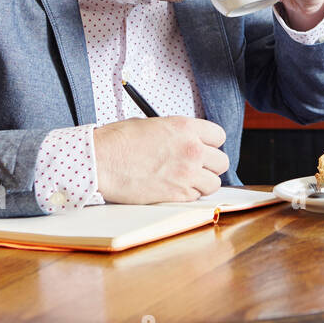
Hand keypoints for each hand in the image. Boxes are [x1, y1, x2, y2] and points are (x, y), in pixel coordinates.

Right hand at [92, 116, 227, 202]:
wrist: (101, 162)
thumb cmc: (118, 141)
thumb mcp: (152, 125)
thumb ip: (175, 133)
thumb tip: (183, 141)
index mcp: (186, 128)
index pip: (219, 136)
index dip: (210, 144)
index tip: (203, 148)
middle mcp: (192, 150)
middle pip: (222, 161)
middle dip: (210, 165)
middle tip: (196, 167)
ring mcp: (187, 173)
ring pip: (214, 183)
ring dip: (203, 183)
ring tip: (185, 180)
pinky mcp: (178, 194)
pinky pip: (197, 197)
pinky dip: (188, 195)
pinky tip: (173, 189)